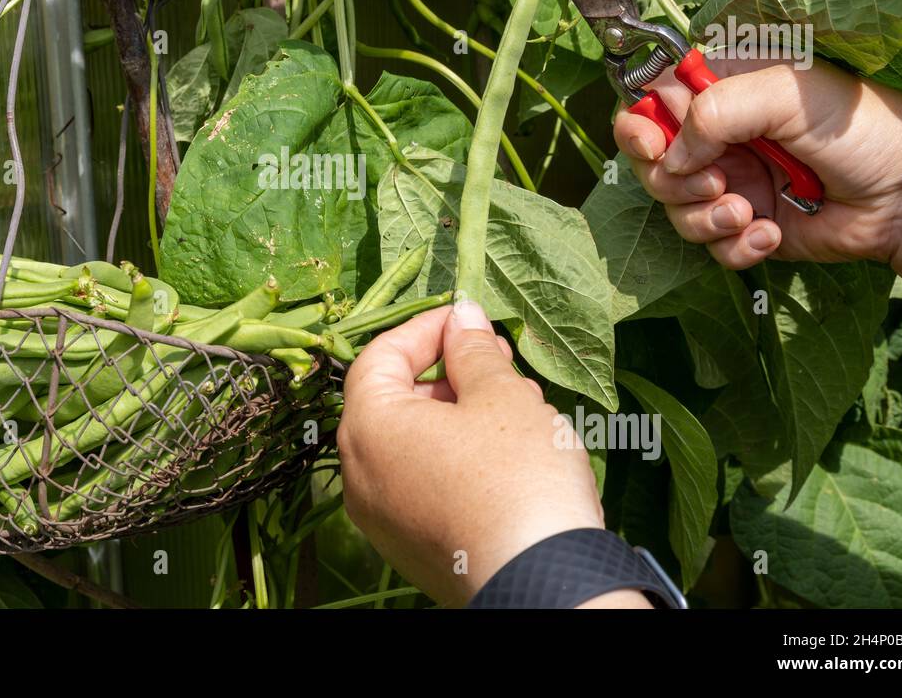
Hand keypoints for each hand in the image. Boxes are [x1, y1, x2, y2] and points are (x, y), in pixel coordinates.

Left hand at [338, 300, 647, 607]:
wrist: (541, 585)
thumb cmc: (517, 479)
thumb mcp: (501, 397)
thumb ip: (474, 351)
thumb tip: (461, 317)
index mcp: (368, 428)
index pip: (379, 356)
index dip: (425, 329)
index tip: (468, 318)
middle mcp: (360, 474)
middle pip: (394, 400)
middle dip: (449, 372)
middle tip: (500, 359)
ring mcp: (382, 517)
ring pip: (414, 442)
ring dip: (461, 413)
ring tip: (520, 404)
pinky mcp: (411, 546)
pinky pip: (424, 481)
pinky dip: (457, 455)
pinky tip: (509, 451)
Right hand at [613, 54, 901, 299]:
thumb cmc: (856, 127)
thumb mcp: (783, 94)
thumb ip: (714, 111)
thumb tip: (673, 157)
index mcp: (723, 90)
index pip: (650, 98)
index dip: (637, 123)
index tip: (652, 143)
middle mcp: (718, 136)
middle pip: (650, 161)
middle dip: (672, 179)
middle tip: (715, 180)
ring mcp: (729, 182)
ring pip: (675, 209)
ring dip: (705, 216)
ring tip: (749, 212)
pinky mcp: (744, 226)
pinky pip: (709, 245)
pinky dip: (734, 245)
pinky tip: (769, 234)